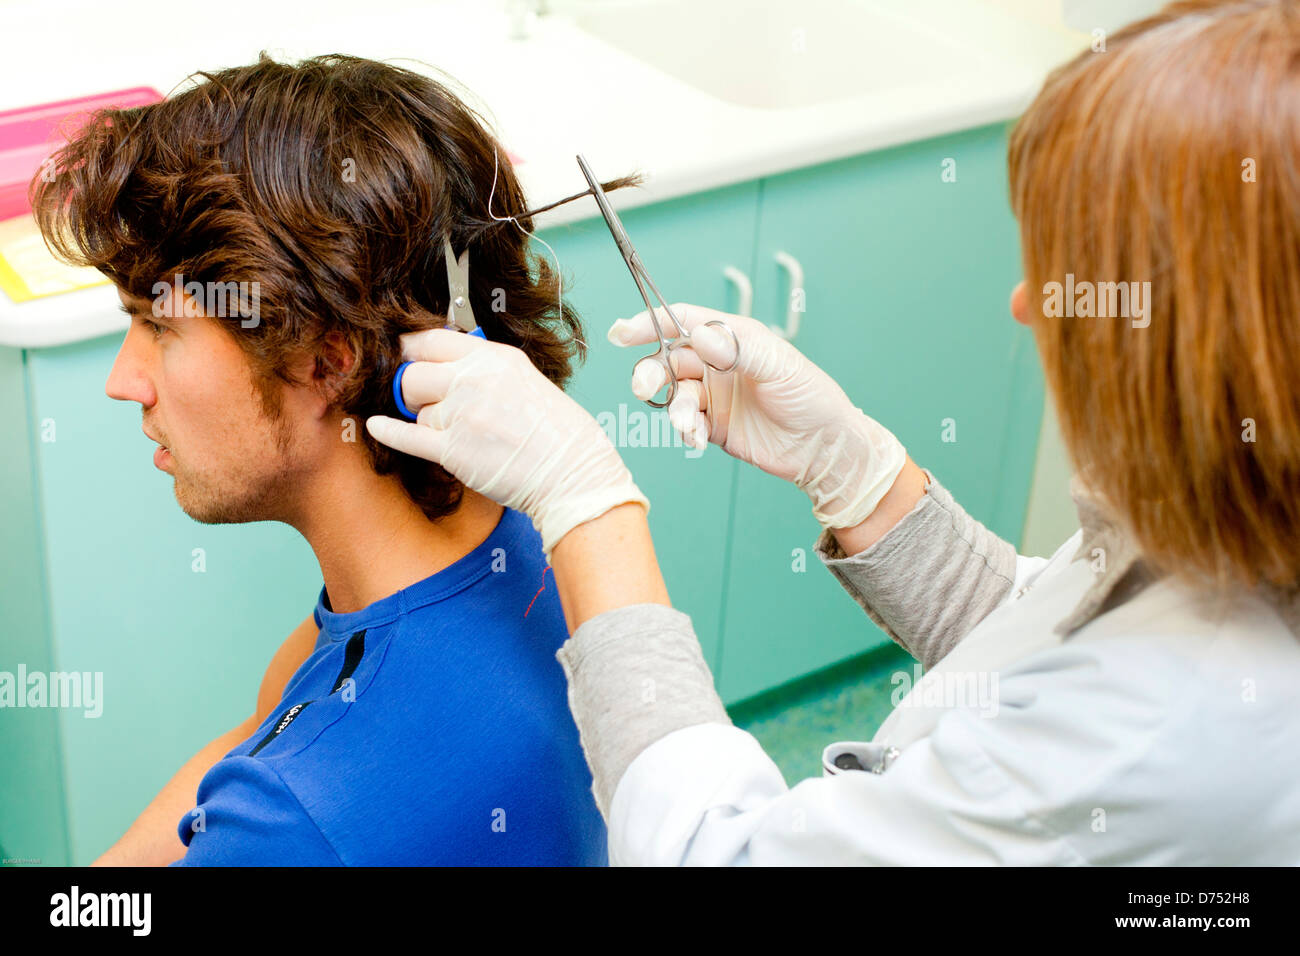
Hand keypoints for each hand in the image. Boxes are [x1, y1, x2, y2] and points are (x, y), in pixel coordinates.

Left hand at [365, 329, 646, 557]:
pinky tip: (376, 426)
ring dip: (426, 422)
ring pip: (417, 410)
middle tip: (417, 399)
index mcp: (494, 358)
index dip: (410, 348)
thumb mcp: (526, 380)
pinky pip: (407, 436)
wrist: (573, 473)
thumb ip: (486, 369)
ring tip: (454, 433)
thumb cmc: (559, 433)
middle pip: (412, 372)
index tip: (402, 355)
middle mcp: (475, 379)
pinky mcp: (454, 450)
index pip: (432, 339)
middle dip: (408, 387)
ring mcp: (462, 414)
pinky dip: (388, 431)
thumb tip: (449, 365)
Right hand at [608, 303, 905, 529]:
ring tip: (688, 426)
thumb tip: (698, 335)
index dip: (650, 323)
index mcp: (733, 337)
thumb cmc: (811, 397)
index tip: (623, 332)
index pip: (683, 320)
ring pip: (673, 394)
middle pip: (668, 358)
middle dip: (651, 372)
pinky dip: (685, 431)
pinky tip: (698, 440)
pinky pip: (685, 423)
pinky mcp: (711, 425)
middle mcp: (717, 362)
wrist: (823, 448)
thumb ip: (738, 350)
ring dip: (673, 410)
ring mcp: (712, 394)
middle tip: (644, 387)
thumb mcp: (779, 366)